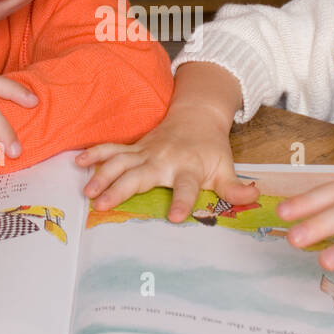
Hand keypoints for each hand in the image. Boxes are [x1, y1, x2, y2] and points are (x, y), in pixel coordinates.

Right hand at [77, 108, 258, 221]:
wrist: (197, 115)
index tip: (174, 218)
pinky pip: (112, 148)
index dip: (182, 201)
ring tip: (87, 192)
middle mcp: (164, 159)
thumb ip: (236, 188)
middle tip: (103, 205)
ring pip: (120, 161)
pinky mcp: (135, 147)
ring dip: (102, 175)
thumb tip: (255, 197)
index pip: (186, 187)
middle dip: (121, 189)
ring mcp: (146, 151)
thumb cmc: (211, 148)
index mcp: (188, 168)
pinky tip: (78, 163)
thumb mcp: (226, 168)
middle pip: (141, 175)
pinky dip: (95, 153)